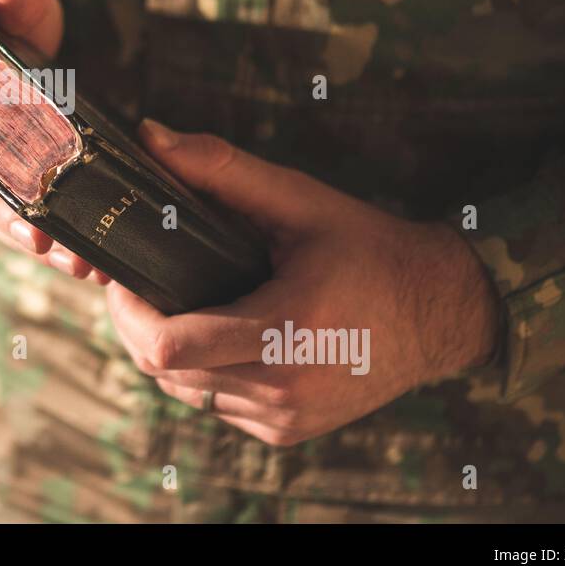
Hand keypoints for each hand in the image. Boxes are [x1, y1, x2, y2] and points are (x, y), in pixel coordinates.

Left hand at [105, 119, 500, 445]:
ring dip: (165, 352)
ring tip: (171, 302)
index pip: (167, 346)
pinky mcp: (286, 430)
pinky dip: (200, 374)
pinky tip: (210, 334)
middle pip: (163, 372)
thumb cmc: (369, 249)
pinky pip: (215, 405)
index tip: (122, 275)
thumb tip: (149, 135)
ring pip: (184, 393)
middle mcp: (281, 388)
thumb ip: (222, 168)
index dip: (127, 312)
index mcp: (283, 330)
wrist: (442, 310)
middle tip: (137, 283)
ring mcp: (283, 417)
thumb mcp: (300, 200)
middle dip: (136, 326)